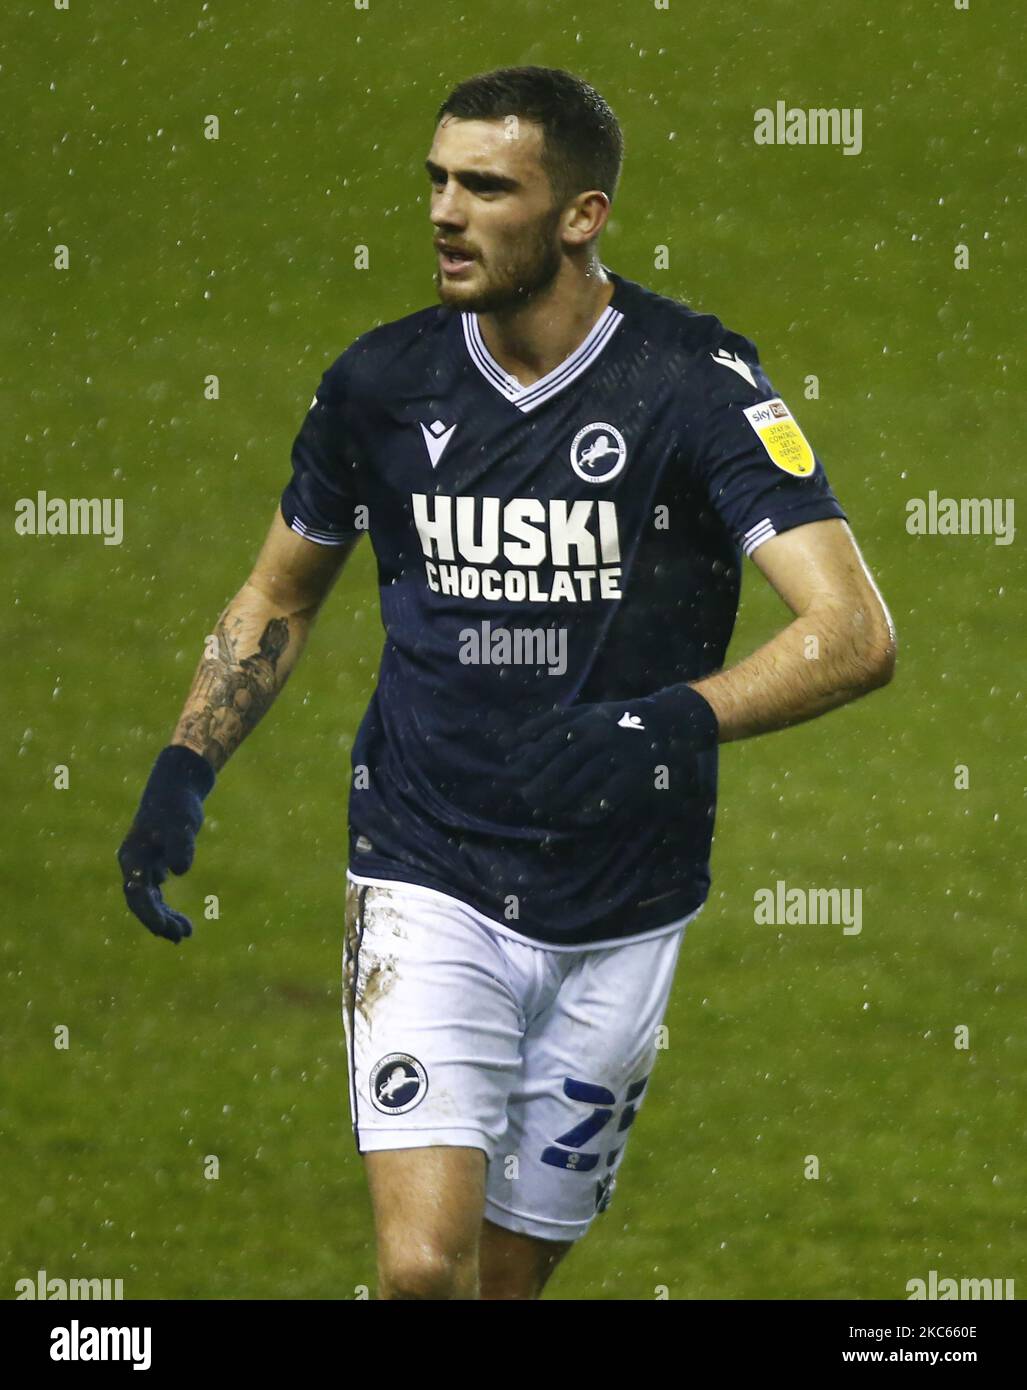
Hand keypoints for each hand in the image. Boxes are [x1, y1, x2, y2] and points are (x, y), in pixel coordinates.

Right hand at [117, 745, 215, 942]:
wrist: (177, 788)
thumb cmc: (177, 805)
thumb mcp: (181, 825)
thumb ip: (180, 846)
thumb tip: (179, 871)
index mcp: (132, 857)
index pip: (136, 893)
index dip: (149, 913)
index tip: (164, 928)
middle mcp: (134, 864)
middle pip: (141, 901)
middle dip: (159, 921)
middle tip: (181, 936)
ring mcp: (144, 865)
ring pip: (150, 900)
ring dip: (165, 918)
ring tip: (186, 934)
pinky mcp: (156, 863)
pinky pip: (158, 894)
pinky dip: (168, 907)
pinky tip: (181, 921)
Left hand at [504, 686, 717, 828]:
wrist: (666, 720)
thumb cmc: (616, 718)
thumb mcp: (584, 713)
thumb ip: (550, 723)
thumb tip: (513, 740)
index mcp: (585, 721)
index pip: (552, 741)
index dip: (532, 760)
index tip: (515, 776)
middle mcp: (600, 736)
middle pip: (564, 763)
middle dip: (543, 783)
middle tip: (528, 797)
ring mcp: (618, 754)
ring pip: (584, 779)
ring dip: (563, 797)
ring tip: (549, 808)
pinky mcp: (636, 771)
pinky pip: (612, 792)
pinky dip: (595, 806)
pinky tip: (582, 816)